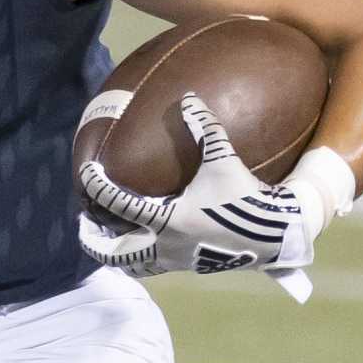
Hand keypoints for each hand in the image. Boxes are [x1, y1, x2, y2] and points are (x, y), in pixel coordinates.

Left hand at [78, 93, 346, 301]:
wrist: (279, 234)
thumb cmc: (248, 195)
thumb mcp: (224, 159)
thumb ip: (205, 127)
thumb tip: (188, 96)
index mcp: (170, 219)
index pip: (120, 205)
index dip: (98, 187)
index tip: (86, 174)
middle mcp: (169, 245)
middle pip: (117, 253)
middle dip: (95, 240)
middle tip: (84, 222)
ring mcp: (179, 260)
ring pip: (135, 266)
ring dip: (117, 253)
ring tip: (106, 235)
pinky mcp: (191, 265)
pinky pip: (155, 265)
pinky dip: (141, 255)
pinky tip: (141, 237)